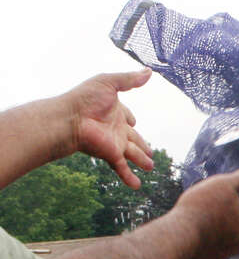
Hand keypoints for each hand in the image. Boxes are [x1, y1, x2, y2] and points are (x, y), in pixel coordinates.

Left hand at [67, 69, 155, 188]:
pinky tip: (137, 186)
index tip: (134, 122)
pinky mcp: (111, 154)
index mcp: (115, 111)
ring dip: (141, 161)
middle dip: (142, 146)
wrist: (69, 118)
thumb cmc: (84, 98)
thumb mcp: (109, 82)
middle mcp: (116, 128)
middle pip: (134, 138)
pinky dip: (129, 178)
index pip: (127, 117)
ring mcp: (115, 142)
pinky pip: (123, 168)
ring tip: (150, 167)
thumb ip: (129, 79)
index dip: (130, 118)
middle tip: (149, 154)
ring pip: (132, 154)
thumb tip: (149, 72)